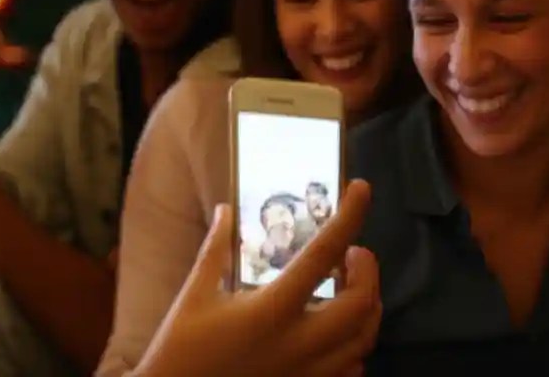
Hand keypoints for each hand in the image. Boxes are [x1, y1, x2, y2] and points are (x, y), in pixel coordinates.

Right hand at [134, 179, 381, 376]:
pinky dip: (355, 344)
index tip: (361, 189)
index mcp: (271, 311)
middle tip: (352, 254)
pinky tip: (338, 330)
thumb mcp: (195, 296)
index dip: (350, 215)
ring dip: (367, 306)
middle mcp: (298, 343)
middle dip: (368, 271)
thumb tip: (228, 209)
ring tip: (348, 287)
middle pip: (362, 303)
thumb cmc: (179, 351)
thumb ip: (217, 250)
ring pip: (364, 339)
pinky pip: (351, 368)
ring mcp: (307, 372)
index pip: (324, 252)